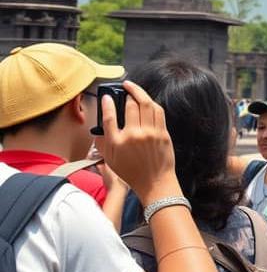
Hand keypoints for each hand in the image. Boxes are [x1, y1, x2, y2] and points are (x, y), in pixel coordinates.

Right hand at [93, 80, 177, 201]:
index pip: (109, 118)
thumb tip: (97, 131)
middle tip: (124, 89)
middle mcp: (134, 135)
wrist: (155, 182)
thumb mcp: (111, 160)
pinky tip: (147, 100)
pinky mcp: (163, 133)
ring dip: (140, 93)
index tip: (106, 97)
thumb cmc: (132, 173)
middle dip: (126, 94)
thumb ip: (103, 144)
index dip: (107, 104)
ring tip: (133, 88)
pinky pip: (158, 112)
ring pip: (146, 104)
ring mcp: (150, 133)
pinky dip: (152, 103)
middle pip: (130, 106)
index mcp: (118, 142)